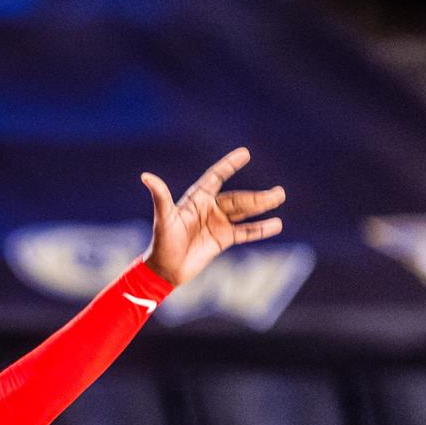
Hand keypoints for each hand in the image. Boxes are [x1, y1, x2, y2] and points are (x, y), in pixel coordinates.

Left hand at [139, 148, 285, 286]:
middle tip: (279, 193)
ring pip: (244, 212)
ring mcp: (217, 223)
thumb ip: (160, 197)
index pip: (215, 178)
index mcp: (195, 200)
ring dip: (262, 206)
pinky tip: (276, 224)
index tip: (245, 154)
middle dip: (257, 197)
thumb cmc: (161, 242)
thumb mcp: (164, 219)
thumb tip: (146, 176)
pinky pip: (245, 232)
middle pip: (237, 199)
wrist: (165, 270)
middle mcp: (209, 209)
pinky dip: (260, 229)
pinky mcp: (223, 239)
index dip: (229, 166)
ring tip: (280, 197)